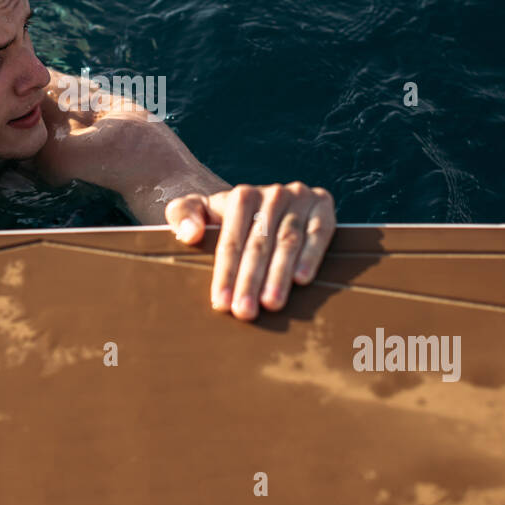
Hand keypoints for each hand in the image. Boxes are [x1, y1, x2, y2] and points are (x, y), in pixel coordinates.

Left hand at [166, 182, 335, 320]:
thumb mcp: (192, 209)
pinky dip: (312, 255)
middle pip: (260, 242)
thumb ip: (182, 215)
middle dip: (251, 280)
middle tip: (245, 312)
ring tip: (271, 304)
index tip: (221, 302)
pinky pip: (320, 232)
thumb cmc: (220, 216)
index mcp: (241, 196)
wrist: (257, 203)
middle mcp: (272, 193)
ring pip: (288, 240)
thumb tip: (190, 233)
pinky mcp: (323, 205)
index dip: (226, 272)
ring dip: (280, 274)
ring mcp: (299, 197)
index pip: (232, 239)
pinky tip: (302, 280)